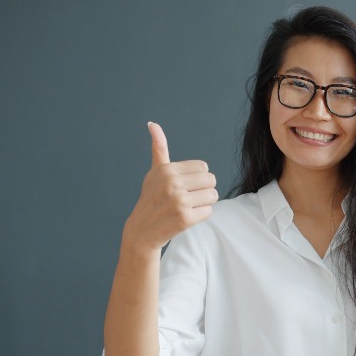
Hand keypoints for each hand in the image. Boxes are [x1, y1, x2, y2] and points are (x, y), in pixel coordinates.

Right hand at [122, 122, 217, 251]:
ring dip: (204, 203)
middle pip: (211, 180)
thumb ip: (159, 148)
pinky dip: (201, 215)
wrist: (142, 230)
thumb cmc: (151, 198)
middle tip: (188, 198)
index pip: (203, 167)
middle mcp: (172, 183)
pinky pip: (209, 211)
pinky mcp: (185, 218)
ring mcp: (178, 201)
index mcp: (167, 170)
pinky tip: (187, 217)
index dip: (197, 178)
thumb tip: (152, 124)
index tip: (184, 186)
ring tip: (188, 206)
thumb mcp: (154, 172)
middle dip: (203, 190)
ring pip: (213, 195)